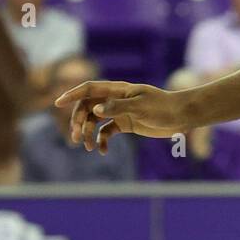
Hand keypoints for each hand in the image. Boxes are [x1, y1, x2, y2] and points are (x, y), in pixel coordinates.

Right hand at [55, 81, 190, 152]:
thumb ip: (118, 107)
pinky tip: (102, 151)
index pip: (90, 89)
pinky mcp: (125, 124)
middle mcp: (115, 100)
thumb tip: (95, 110)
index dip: (72, 94)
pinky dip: (102, 141)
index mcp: (118, 90)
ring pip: (95, 121)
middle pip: (87, 107)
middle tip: (77, 137)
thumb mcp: (141, 106)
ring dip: (88, 133)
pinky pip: (107, 132)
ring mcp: (119, 112)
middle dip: (79, 121)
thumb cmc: (163, 107)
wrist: (181, 116)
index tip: (57, 103)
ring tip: (88, 147)